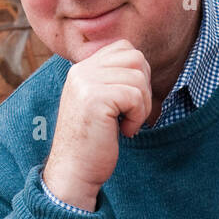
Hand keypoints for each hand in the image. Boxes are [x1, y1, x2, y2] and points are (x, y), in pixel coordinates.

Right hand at [42, 40, 150, 210]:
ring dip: (142, 105)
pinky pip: (135, 96)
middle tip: (132, 113)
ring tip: (127, 124)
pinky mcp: (94, 99)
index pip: (124, 47)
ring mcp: (86, 83)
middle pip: (135, 58)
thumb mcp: (101, 102)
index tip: (129, 101)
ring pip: (138, 76)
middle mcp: (81, 71)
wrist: (74, 171)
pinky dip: (138, 117)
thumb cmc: (93, 142)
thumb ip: (113, 80)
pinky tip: (125, 132)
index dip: (138, 72)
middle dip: (144, 87)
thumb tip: (143, 63)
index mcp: (82, 69)